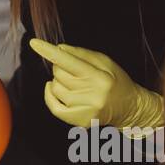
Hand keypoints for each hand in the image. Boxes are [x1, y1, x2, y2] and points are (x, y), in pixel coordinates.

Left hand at [29, 39, 164, 133]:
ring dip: (58, 81)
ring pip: (56, 88)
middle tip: (72, 69)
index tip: (34, 43)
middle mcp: (93, 95)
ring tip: (73, 82)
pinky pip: (53, 106)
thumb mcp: (105, 61)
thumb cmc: (116, 80)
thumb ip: (81, 54)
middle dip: (60, 66)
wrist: (129, 107)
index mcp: (100, 77)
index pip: (69, 62)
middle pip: (60, 73)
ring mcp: (86, 110)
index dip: (50, 52)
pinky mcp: (80, 121)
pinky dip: (49, 95)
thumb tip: (58, 49)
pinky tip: (54, 88)